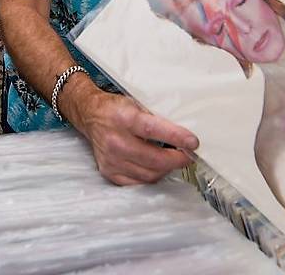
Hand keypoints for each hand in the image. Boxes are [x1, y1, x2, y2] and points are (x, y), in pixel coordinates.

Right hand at [62, 77, 198, 185]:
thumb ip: (156, 117)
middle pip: (153, 158)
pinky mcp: (109, 172)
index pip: (152, 130)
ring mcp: (111, 160)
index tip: (193, 143)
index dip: (176, 137)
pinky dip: (152, 176)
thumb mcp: (136, 103)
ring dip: (166, 169)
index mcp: (123, 119)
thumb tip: (183, 132)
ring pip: (148, 174)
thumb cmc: (116, 109)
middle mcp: (115, 141)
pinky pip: (138, 182)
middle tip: (188, 156)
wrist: (91, 116)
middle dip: (176, 159)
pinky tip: (158, 168)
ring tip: (174, 161)